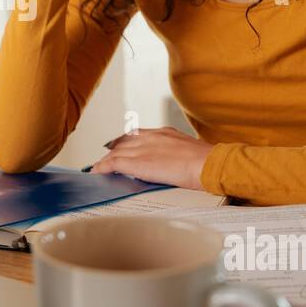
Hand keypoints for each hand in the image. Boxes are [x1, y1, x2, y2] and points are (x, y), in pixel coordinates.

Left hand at [89, 126, 214, 189]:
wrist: (209, 164)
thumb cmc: (207, 163)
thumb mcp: (190, 152)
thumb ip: (176, 155)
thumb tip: (175, 165)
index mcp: (164, 133)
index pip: (137, 135)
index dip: (124, 142)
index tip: (118, 148)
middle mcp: (150, 137)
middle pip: (123, 143)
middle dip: (112, 152)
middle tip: (104, 161)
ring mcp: (143, 148)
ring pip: (115, 152)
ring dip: (105, 161)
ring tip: (98, 169)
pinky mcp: (137, 162)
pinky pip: (112, 163)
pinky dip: (102, 168)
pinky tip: (96, 173)